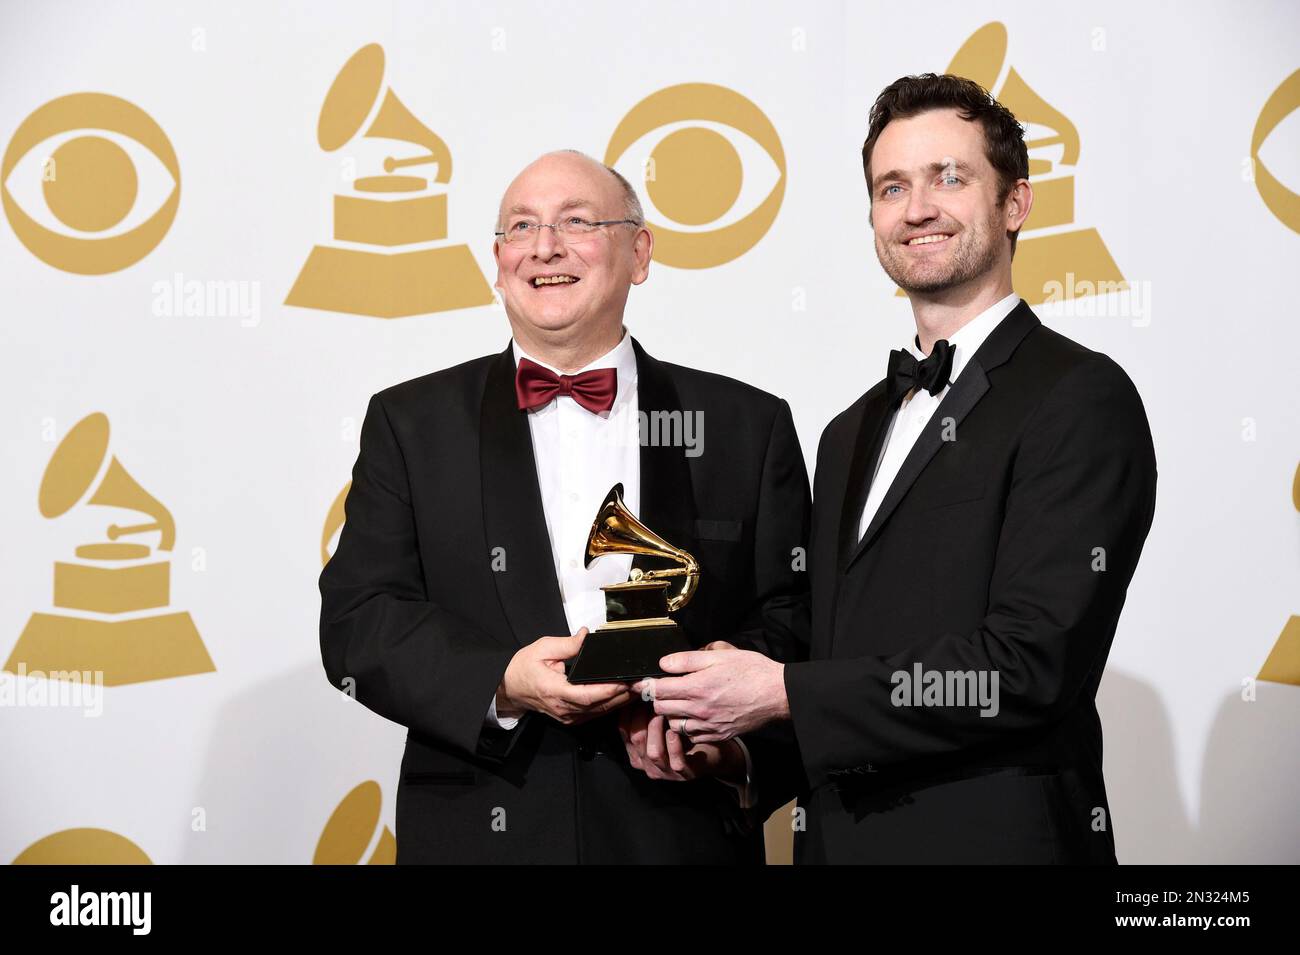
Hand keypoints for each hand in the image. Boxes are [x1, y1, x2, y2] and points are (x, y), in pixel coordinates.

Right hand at [496, 628, 631, 724]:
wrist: (509, 688)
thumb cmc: (523, 668)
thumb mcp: (543, 648)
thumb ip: (567, 644)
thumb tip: (586, 636)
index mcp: (554, 690)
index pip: (587, 695)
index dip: (608, 690)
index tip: (625, 681)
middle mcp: (563, 708)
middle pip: (598, 706)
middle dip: (622, 695)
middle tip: (641, 682)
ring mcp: (567, 716)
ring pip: (599, 712)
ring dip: (620, 701)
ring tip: (638, 688)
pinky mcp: (570, 718)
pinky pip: (594, 714)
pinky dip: (610, 705)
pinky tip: (623, 696)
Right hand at [617, 702, 744, 782]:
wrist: (712, 753)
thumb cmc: (685, 735)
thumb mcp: (662, 724)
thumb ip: (648, 712)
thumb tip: (640, 686)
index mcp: (637, 751)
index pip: (624, 730)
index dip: (629, 711)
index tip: (637, 694)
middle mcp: (647, 763)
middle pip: (636, 739)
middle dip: (642, 716)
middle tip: (651, 699)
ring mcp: (665, 771)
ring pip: (653, 751)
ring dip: (657, 729)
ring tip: (663, 713)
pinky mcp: (683, 774)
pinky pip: (675, 761)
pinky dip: (674, 745)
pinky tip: (675, 730)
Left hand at [632, 648, 788, 741]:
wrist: (776, 694)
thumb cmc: (751, 670)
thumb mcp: (720, 655)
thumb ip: (687, 659)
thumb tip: (664, 663)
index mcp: (697, 687)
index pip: (658, 690)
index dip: (647, 685)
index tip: (642, 682)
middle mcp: (699, 710)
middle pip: (661, 708)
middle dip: (657, 698)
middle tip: (661, 689)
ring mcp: (707, 725)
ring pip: (673, 724)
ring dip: (670, 713)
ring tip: (677, 702)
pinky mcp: (717, 735)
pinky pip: (691, 735)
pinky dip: (686, 727)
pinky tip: (693, 715)